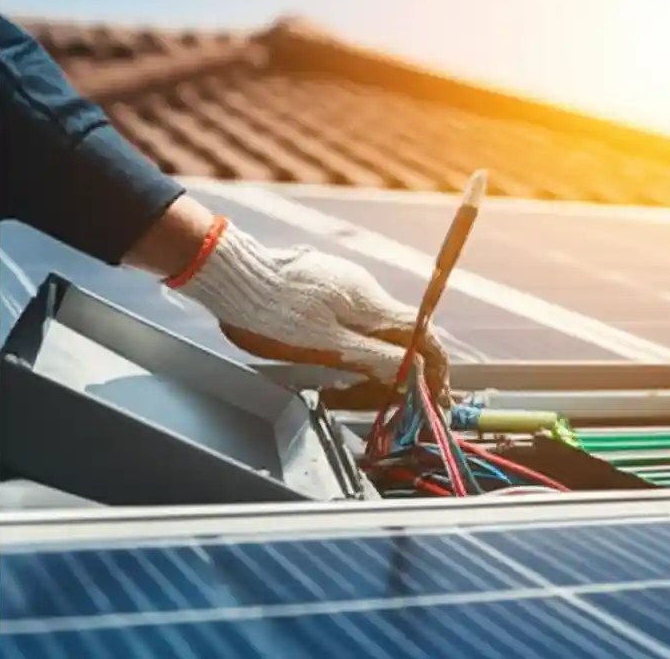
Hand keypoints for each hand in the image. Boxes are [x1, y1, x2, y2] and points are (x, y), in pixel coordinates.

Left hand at [169, 218, 450, 405]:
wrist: (230, 273)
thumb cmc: (272, 313)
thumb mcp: (326, 346)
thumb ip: (372, 358)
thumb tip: (413, 371)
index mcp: (369, 304)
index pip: (421, 333)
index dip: (437, 364)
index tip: (439, 390)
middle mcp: (363, 288)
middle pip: (401, 329)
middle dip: (411, 363)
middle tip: (408, 395)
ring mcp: (342, 281)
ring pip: (375, 323)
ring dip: (383, 352)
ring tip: (372, 384)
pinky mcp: (321, 282)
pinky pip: (352, 314)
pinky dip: (359, 338)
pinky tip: (340, 354)